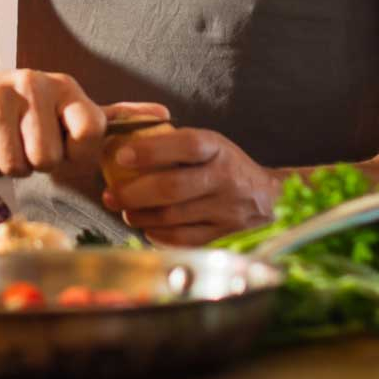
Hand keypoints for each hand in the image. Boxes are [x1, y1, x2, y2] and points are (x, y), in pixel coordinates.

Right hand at [0, 66, 107, 177]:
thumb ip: (86, 124)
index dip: (79, 155)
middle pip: (47, 159)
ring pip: (14, 166)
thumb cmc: (17, 108)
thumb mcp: (54, 105)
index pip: (90, 130)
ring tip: (2, 142)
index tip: (64, 151)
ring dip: (8, 166)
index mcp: (62, 86)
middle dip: (35, 164)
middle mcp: (32, 85)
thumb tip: (136, 129)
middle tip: (24, 145)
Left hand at [102, 128, 277, 246]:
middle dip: (133, 193)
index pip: (185, 145)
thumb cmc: (225, 165)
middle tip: (110, 195)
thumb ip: (175, 143)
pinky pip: (183, 239)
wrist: (268, 197)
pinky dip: (158, 235)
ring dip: (141, 215)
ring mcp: (225, 209)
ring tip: (124, 210)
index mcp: (217, 148)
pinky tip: (146, 227)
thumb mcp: (210, 144)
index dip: (151, 150)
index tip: (121, 155)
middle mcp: (224, 178)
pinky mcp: (223, 234)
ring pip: (173, 217)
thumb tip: (124, 139)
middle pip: (173, 187)